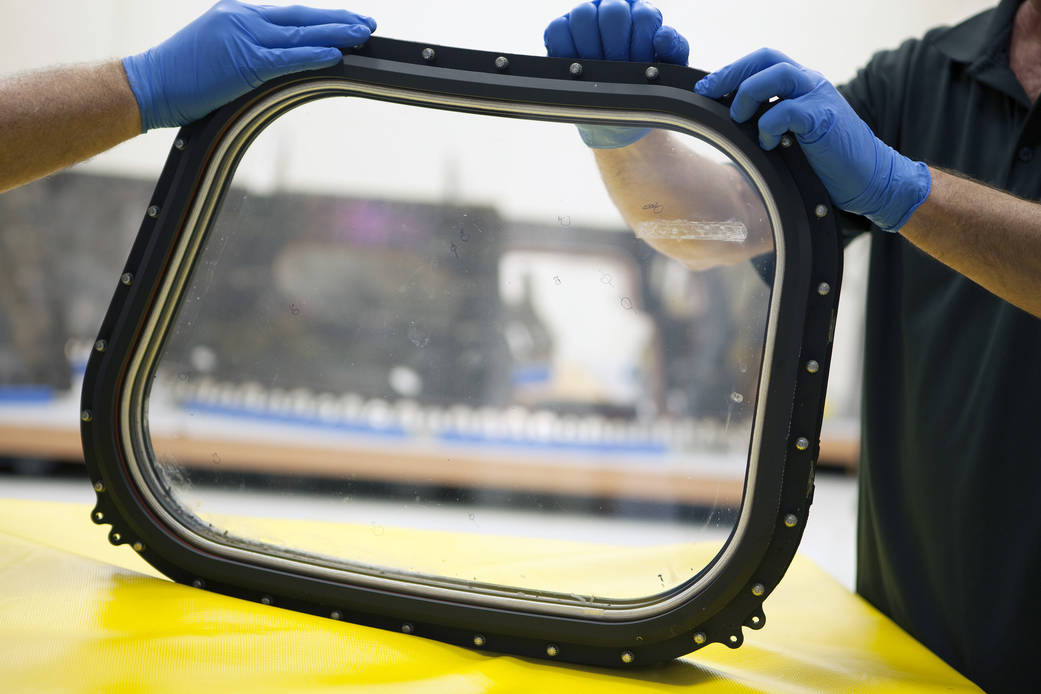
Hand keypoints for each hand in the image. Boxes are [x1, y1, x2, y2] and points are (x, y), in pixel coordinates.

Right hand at [123, 0, 375, 130]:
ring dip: (336, 35)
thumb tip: (278, 63)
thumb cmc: (180, 76)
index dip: (321, 18)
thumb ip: (249, 51)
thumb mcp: (218, 52)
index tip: (347, 19)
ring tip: (363, 35)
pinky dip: (313, 55)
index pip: (289, 14)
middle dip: (338, 20)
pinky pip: (287, 58)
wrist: (149, 85)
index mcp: (237, 14)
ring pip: (300, 35)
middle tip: (368, 23)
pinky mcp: (244, 63)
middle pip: (301, 17)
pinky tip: (335, 54)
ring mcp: (243, 38)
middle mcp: (242, 18)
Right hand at [544, 0, 687, 147]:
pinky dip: (566, 48)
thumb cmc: (642, 89)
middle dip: (617, 46)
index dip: (641, 42)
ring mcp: (585, 21)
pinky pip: (558, 30)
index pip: (642, 15)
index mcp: (641, 17)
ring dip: (591, 47)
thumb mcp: (665, 73)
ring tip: (598, 70)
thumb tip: (662, 36)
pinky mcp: (560, 33)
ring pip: (583, 15)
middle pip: (612, 11)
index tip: (639, 64)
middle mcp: (613, 12)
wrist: (616, 117)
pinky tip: (578, 66)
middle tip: (617, 68)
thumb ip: (674, 50)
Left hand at [694, 48, 929, 231]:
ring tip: (738, 117)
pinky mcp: (824, 118)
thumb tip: (732, 125)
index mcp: (801, 86)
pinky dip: (770, 125)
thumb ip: (771, 121)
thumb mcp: (793, 136)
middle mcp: (810, 84)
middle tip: (708, 93)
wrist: (871, 178)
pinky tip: (768, 144)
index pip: (763, 62)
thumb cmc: (828, 162)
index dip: (732, 71)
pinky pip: (787, 110)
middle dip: (731, 73)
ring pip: (777, 74)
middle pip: (766, 59)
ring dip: (749, 93)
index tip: (706, 89)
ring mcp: (819, 97)